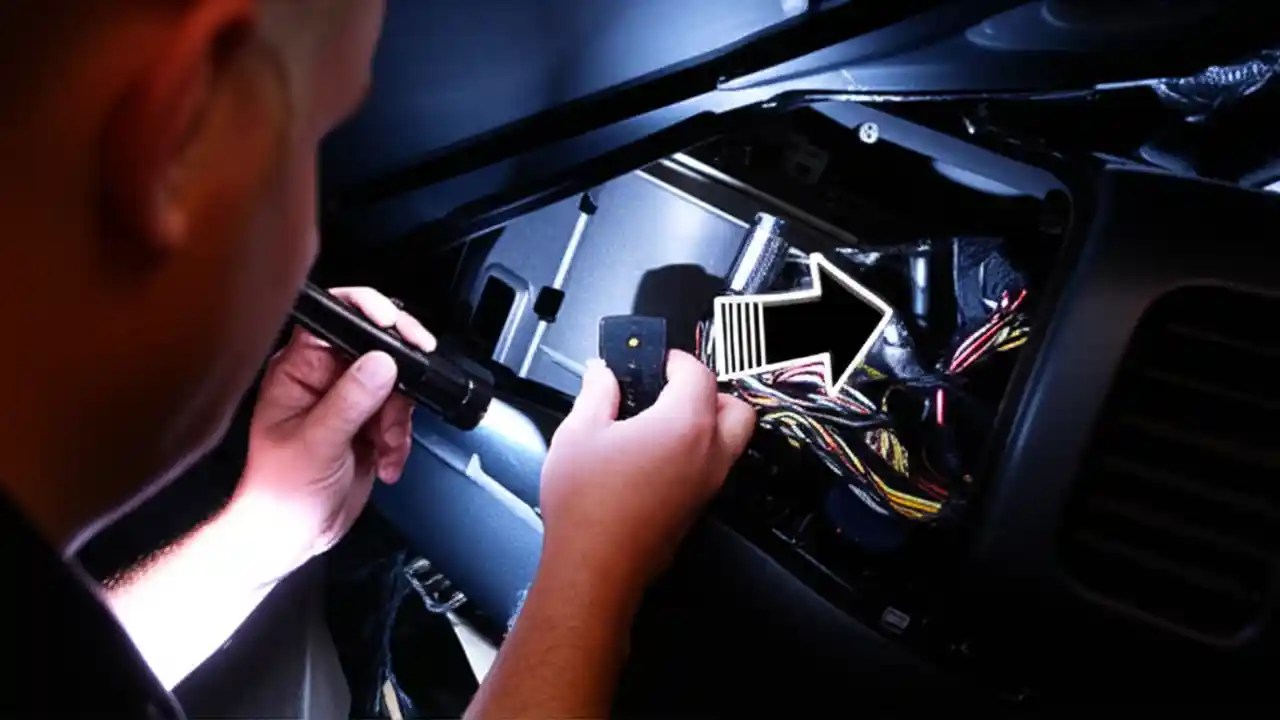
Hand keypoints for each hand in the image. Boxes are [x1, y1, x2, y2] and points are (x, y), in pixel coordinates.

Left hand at [228, 287, 434, 579]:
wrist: (292, 536)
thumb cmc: (280, 492)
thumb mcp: (317, 442)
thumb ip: (350, 399)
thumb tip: (381, 362)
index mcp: (296, 370)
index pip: (334, 319)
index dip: (366, 311)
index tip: (393, 324)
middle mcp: (323, 379)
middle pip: (376, 348)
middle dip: (396, 378)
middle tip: (406, 392)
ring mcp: (348, 401)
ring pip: (396, 384)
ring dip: (398, 419)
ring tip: (383, 445)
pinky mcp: (369, 423)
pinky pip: (401, 414)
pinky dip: (400, 439)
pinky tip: (385, 460)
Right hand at [538, 351, 754, 598]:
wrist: (595, 567)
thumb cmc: (589, 509)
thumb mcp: (580, 432)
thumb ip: (596, 393)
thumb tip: (602, 375)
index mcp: (685, 425)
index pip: (699, 373)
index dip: (677, 360)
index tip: (656, 360)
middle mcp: (708, 454)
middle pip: (735, 407)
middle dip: (707, 391)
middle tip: (670, 388)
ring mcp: (708, 485)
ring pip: (730, 441)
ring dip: (707, 423)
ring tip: (662, 420)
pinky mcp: (698, 508)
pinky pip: (713, 469)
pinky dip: (697, 453)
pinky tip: (656, 455)